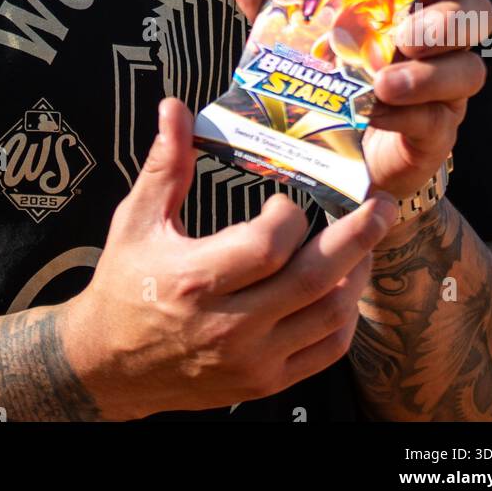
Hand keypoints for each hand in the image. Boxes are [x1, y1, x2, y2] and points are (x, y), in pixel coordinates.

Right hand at [61, 98, 398, 419]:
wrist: (110, 367)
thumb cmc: (124, 286)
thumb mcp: (136, 220)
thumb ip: (166, 165)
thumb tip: (175, 108)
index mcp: (197, 279)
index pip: (268, 246)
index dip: (289, 216)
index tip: (285, 200)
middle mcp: (230, 326)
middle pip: (314, 280)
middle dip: (358, 237)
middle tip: (381, 205)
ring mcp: (253, 360)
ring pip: (330, 317)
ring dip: (357, 274)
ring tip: (366, 240)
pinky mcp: (265, 382)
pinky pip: (325, 352)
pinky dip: (345, 317)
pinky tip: (344, 286)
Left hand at [229, 0, 491, 204]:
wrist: (342, 155)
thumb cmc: (333, 78)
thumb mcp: (299, 35)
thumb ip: (279, 4)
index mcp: (417, 7)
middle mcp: (443, 44)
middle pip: (477, 15)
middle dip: (447, 20)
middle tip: (408, 33)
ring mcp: (447, 91)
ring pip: (468, 71)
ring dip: (428, 74)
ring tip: (384, 82)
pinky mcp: (438, 134)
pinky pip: (438, 121)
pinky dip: (408, 115)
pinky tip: (376, 116)